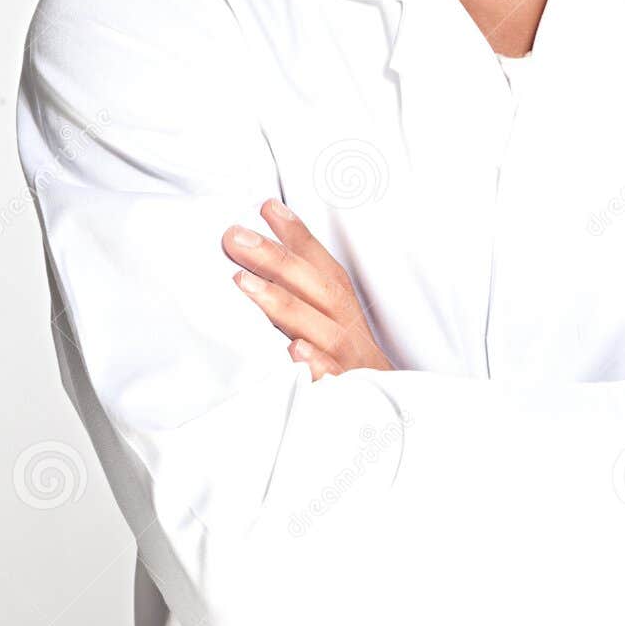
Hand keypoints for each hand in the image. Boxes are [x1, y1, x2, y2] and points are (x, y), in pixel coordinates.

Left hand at [222, 199, 392, 379]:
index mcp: (341, 308)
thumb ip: (300, 290)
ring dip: (284, 305)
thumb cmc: (344, 361)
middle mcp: (346, 328)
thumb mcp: (327, 322)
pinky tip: (294, 352)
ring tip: (246, 283)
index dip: (297, 236)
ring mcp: (347, 361)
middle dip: (276, 261)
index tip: (268, 208)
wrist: (388, 416)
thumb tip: (258, 253)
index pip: (321, 266)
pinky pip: (331, 381)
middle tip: (236, 239)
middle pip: (316, 289)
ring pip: (321, 330)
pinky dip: (316, 366)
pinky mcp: (346, 395)